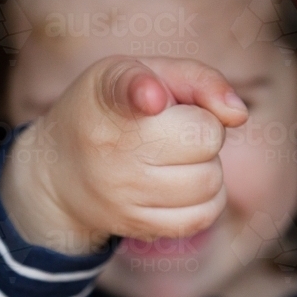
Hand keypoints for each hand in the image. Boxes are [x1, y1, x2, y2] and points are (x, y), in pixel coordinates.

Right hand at [0, 56, 248, 254]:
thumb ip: (196, 78)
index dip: (144, 90)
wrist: (57, 172)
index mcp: (108, 96)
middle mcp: (112, 146)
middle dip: (203, 130)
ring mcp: (123, 191)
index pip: (128, 88)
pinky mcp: (137, 224)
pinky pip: (203, 216)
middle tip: (174, 129)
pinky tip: (184, 185)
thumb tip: (239, 115)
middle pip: (205, 138)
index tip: (151, 96)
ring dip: (207, 166)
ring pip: (210, 180)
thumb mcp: (140, 72)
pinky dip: (206, 199)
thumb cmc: (112, 111)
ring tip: (175, 158)